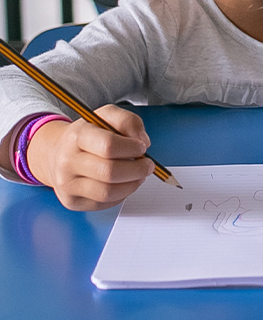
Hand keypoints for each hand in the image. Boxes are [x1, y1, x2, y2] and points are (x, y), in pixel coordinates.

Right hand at [26, 105, 153, 210]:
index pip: (109, 146)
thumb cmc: (88, 135)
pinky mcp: (72, 201)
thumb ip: (128, 121)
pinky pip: (104, 203)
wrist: (57, 154)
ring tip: (139, 175)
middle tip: (148, 165)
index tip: (142, 147)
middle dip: (137, 169)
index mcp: (77, 136)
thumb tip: (143, 141)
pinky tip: (124, 183)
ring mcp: (67, 185)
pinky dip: (121, 194)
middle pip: (110, 172)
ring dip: (132, 184)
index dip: (132, 147)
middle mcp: (68, 162)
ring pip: (108, 192)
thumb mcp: (107, 115)